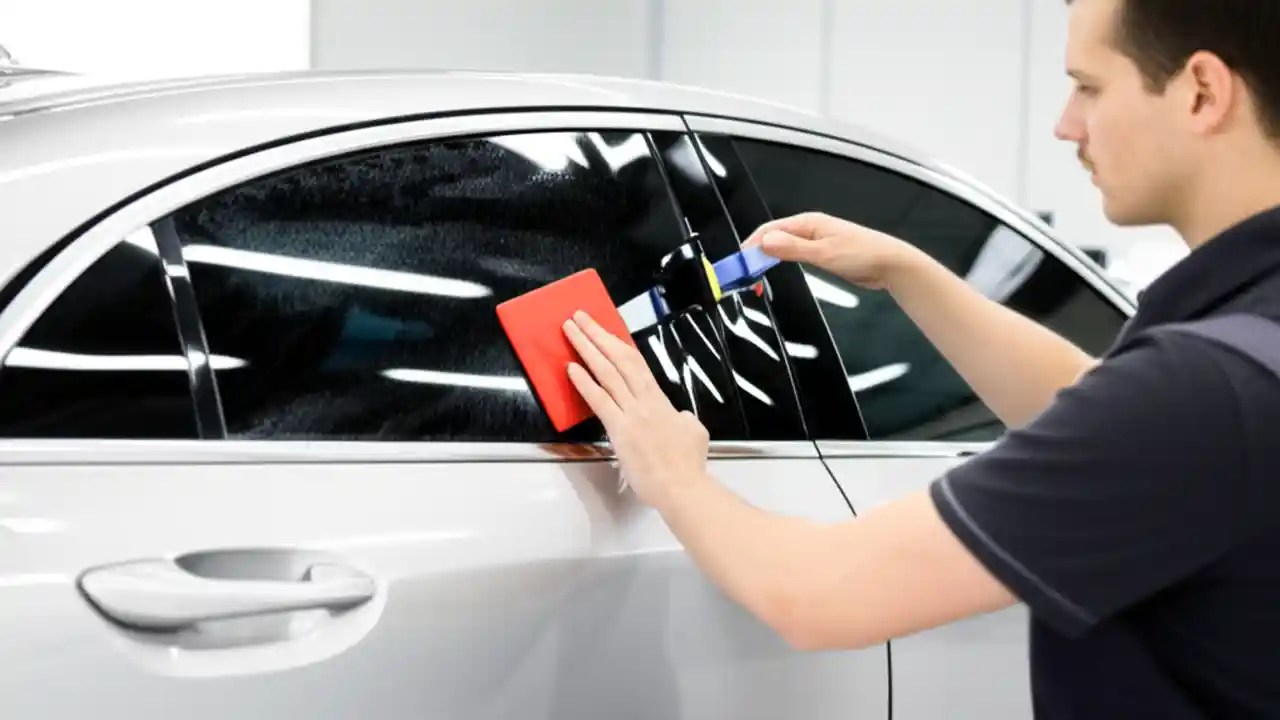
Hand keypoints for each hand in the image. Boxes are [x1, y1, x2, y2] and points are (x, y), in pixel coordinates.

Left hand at [562, 310, 710, 508]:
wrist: (683, 487)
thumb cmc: (688, 466)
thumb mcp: (693, 432)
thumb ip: (682, 419)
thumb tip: (678, 416)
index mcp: (660, 400)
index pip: (636, 363)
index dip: (617, 343)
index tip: (603, 329)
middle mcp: (644, 401)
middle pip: (618, 359)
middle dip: (597, 335)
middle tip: (579, 317)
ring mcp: (632, 414)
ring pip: (607, 373)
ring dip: (587, 349)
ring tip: (570, 331)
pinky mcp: (620, 431)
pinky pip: (600, 400)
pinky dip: (584, 382)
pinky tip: (571, 368)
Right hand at [744, 211, 918, 290]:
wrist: (891, 264)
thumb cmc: (863, 254)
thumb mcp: (824, 253)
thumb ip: (793, 248)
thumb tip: (765, 243)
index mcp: (808, 223)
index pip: (768, 231)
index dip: (751, 247)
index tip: (740, 265)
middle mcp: (808, 229)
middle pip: (772, 239)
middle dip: (755, 256)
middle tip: (745, 277)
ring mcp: (814, 241)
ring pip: (780, 248)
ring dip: (765, 261)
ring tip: (755, 279)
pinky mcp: (820, 253)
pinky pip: (791, 255)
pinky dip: (779, 264)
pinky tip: (774, 274)